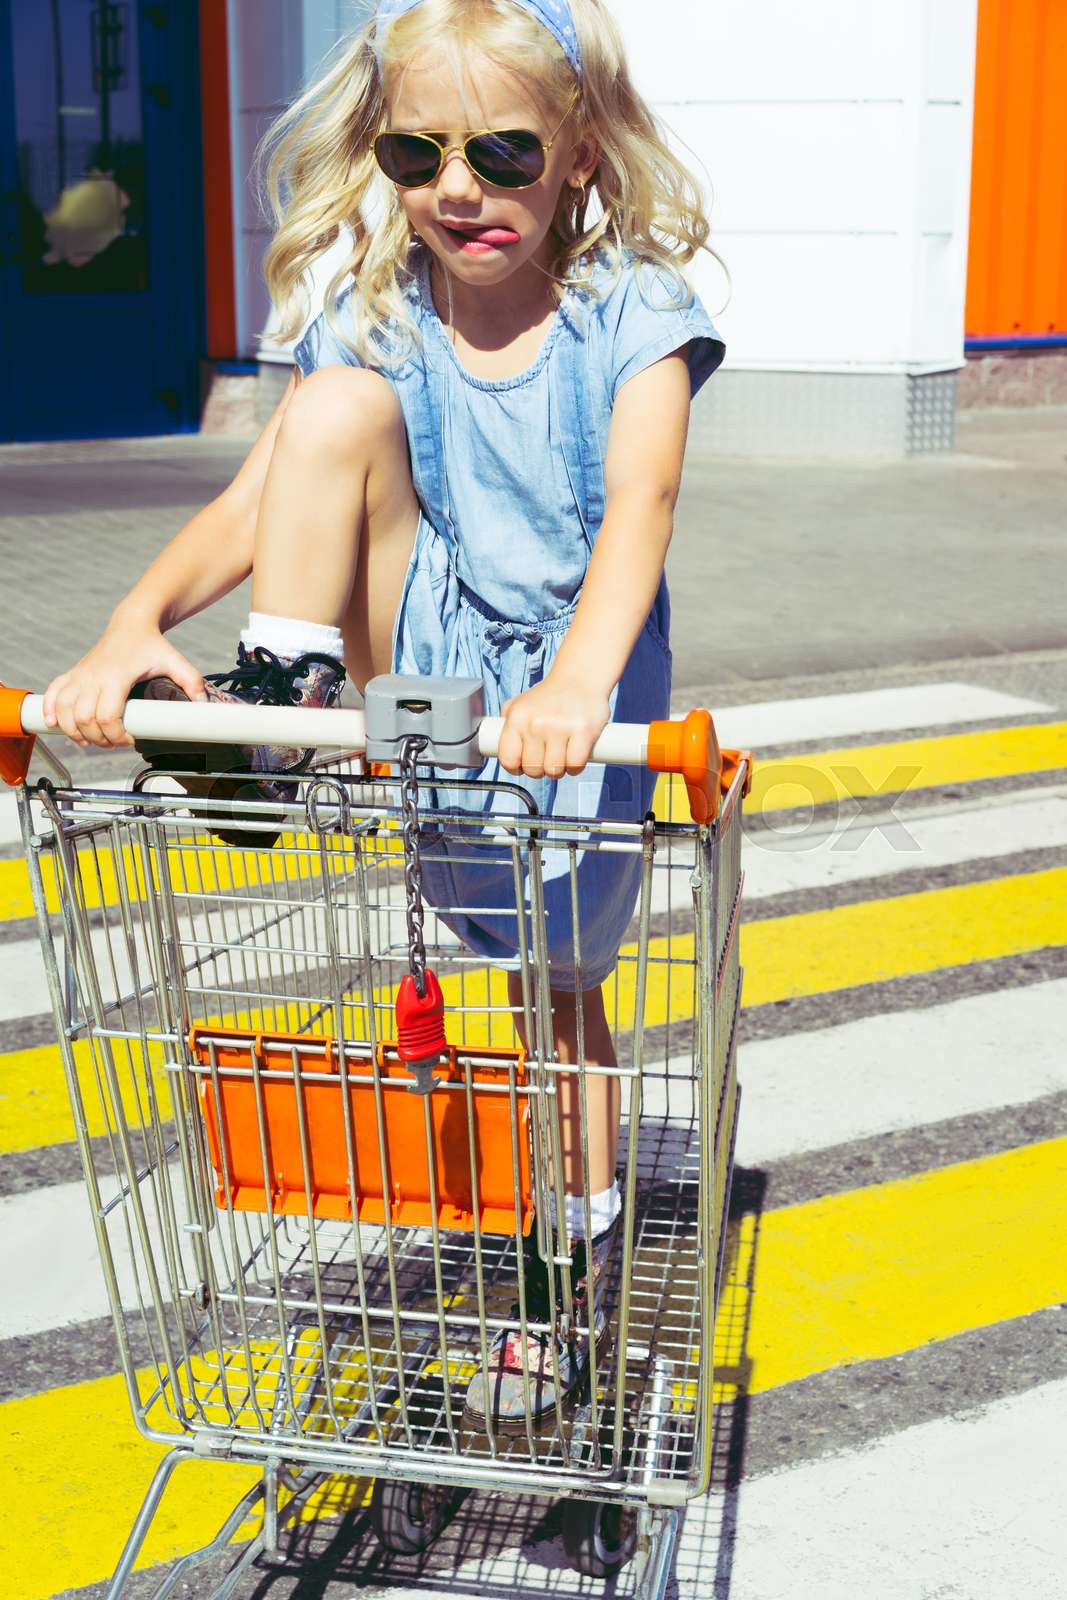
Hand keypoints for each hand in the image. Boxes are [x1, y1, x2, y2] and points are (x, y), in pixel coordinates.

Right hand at [43, 619, 205, 748]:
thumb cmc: (152, 644)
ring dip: (74, 731)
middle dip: (98, 739)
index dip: (116, 735)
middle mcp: (93, 677)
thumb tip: (203, 705)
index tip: (130, 739)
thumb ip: (191, 682)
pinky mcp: (73, 674)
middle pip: (84, 720)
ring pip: (64, 711)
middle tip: (114, 743)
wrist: (132, 623)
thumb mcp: (176, 661)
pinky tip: (56, 724)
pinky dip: (51, 711)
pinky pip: (53, 695)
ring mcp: (81, 676)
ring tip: (90, 740)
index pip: (107, 716)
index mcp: (116, 676)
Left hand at [497, 675, 610, 779]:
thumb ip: (507, 725)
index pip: (508, 760)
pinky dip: (576, 766)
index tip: (524, 764)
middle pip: (533, 770)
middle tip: (547, 756)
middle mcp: (536, 723)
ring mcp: (560, 728)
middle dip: (540, 769)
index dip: (516, 768)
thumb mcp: (519, 704)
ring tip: (561, 754)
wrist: (579, 678)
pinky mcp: (584, 731)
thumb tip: (499, 749)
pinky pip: (576, 765)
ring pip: (554, 771)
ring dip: (559, 768)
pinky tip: (575, 755)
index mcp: (517, 718)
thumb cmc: (548, 696)